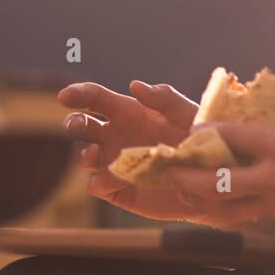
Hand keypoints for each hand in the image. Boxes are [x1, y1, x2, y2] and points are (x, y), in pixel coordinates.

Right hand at [59, 79, 200, 221]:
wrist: (209, 179)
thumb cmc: (198, 138)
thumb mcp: (187, 114)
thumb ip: (164, 98)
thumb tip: (135, 85)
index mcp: (126, 111)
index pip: (93, 98)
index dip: (77, 94)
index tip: (65, 97)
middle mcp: (114, 135)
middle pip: (79, 126)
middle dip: (73, 123)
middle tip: (79, 125)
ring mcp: (113, 162)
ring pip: (81, 156)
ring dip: (81, 154)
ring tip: (93, 154)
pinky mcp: (117, 189)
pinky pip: (96, 185)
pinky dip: (99, 181)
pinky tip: (114, 179)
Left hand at [163, 107, 274, 228]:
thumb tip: (258, 117)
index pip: (228, 139)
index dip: (202, 134)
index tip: (187, 133)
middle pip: (217, 183)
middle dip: (186, 177)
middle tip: (167, 171)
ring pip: (229, 209)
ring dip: (202, 201)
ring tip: (183, 193)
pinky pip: (258, 213)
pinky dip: (241, 204)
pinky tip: (228, 197)